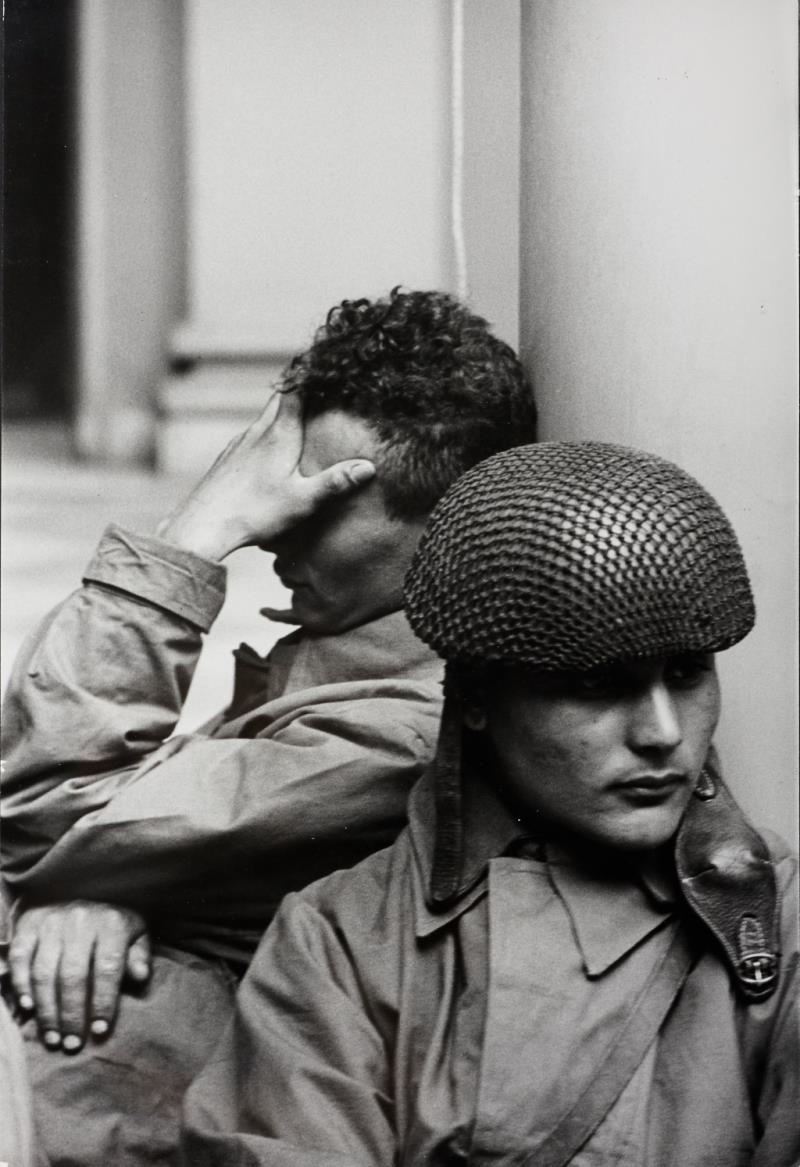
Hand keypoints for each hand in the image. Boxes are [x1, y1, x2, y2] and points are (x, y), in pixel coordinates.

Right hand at [9, 901, 150, 1051]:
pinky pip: (20, 957)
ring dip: (47, 1010)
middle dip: (72, 1015)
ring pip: (45, 972)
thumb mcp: (134, 934)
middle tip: (72, 1044)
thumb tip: (140, 977)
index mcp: (111, 922)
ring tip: (53, 1037)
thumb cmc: (111, 924)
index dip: (104, 1001)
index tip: (100, 1031)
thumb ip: (139, 956)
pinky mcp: (29, 923)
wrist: (82, 892)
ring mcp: (52, 920)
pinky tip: (28, 1008)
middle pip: (73, 975)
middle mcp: (81, 919)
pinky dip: (21, 984)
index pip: (108, 967)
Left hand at [156, 390, 375, 560]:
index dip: (307, 372)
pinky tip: (267, 449)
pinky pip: (249, 438)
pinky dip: (264, 434)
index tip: (319, 356)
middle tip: (314, 380)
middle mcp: (257, 433)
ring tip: (297, 413)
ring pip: (263, 419)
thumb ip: (335, 483)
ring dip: (281, 412)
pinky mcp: (227, 460)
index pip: (295, 391)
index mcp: (280, 435)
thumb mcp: (303, 501)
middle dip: (297, 389)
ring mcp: (238, 445)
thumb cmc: (255, 513)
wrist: (203, 526)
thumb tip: (368, 467)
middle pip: (279, 400)